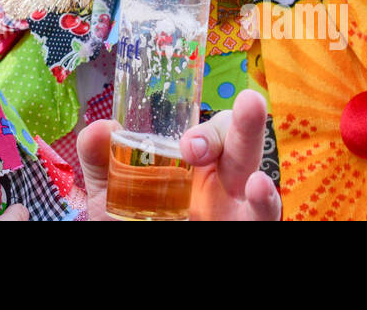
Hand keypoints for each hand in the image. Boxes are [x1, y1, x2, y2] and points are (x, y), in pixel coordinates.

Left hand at [78, 89, 280, 220]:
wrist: (137, 264)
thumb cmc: (129, 224)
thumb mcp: (109, 194)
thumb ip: (101, 160)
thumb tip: (100, 127)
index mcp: (192, 163)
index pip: (210, 131)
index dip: (207, 130)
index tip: (188, 145)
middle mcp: (219, 181)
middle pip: (240, 143)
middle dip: (248, 121)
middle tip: (249, 102)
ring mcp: (234, 209)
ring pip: (258, 179)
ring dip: (261, 161)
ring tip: (257, 156)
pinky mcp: (242, 229)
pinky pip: (264, 219)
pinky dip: (266, 204)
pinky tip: (260, 189)